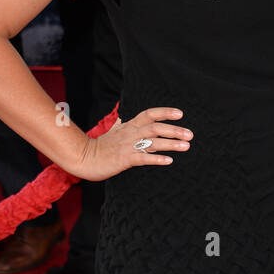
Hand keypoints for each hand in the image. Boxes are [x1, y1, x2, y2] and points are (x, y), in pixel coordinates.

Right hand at [73, 108, 191, 181]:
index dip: (164, 112)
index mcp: (129, 126)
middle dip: (174, 130)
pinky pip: (143, 158)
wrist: (83, 158)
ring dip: (171, 144)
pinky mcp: (124, 159)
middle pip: (155, 127)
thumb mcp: (111, 132)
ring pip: (152, 142)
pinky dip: (156, 159)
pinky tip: (168, 160)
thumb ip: (120, 125)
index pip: (149, 114)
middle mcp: (130, 134)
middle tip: (190, 134)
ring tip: (186, 146)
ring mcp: (128, 146)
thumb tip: (121, 118)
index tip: (180, 113)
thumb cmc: (99, 147)